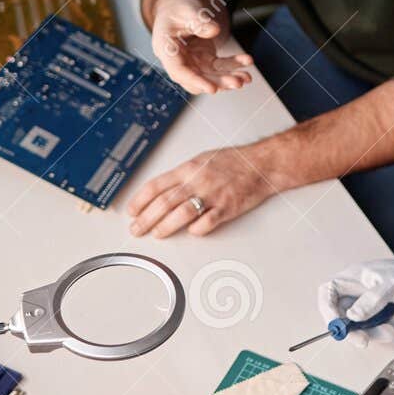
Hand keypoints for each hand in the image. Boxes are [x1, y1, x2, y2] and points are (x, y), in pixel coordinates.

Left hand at [127, 145, 276, 236]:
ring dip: (165, 226)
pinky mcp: (227, 208)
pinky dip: (196, 230)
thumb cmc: (234, 161)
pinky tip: (190, 232)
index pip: (156, 185)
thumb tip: (163, 190)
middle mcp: (198, 181)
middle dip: (146, 218)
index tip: (132, 211)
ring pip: (181, 213)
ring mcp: (212, 195)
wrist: (261, 164)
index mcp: (189, 169)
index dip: (140, 200)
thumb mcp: (202, 160)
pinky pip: (207, 222)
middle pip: (164, 202)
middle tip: (137, 229)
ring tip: (157, 234)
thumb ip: (183, 175)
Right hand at [149, 0, 253, 94]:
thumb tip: (214, 30)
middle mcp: (178, 61)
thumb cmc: (178, 8)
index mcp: (165, 48)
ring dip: (228, 78)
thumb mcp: (186, 9)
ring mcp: (192, 63)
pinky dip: (234, 65)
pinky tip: (247, 61)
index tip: (212, 89)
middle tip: (237, 82)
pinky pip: (220, 66)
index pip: (178, 71)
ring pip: (210, 76)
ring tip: (246, 77)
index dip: (195, 81)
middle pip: (197, 78)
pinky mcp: (205, 60)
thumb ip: (198, 20)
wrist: (180, 9)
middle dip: (218, 82)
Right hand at [315, 252, 393, 347]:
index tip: (337, 326)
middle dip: (353, 332)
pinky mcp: (375, 317)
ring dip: (375, 332)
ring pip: (358, 328)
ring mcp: (364, 307)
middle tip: (364, 340)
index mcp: (350, 279)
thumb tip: (352, 316)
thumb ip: (372, 300)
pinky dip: (386, 331)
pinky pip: (373, 331)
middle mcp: (353, 294)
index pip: (327, 294)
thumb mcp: (391, 284)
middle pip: (340, 317)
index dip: (327, 311)